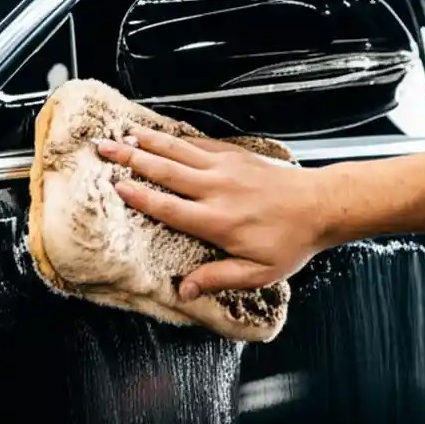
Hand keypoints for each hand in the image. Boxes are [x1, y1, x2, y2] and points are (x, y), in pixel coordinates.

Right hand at [94, 125, 333, 299]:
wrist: (321, 206)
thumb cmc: (291, 241)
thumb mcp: (258, 272)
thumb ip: (219, 278)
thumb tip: (185, 290)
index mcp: (217, 221)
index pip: (168, 206)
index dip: (140, 196)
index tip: (117, 186)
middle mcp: (217, 189)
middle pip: (165, 171)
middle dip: (131, 159)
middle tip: (104, 149)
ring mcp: (226, 168)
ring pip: (179, 151)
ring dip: (148, 141)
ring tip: (123, 134)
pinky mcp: (235, 156)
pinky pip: (199, 143)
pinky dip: (176, 137)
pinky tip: (160, 133)